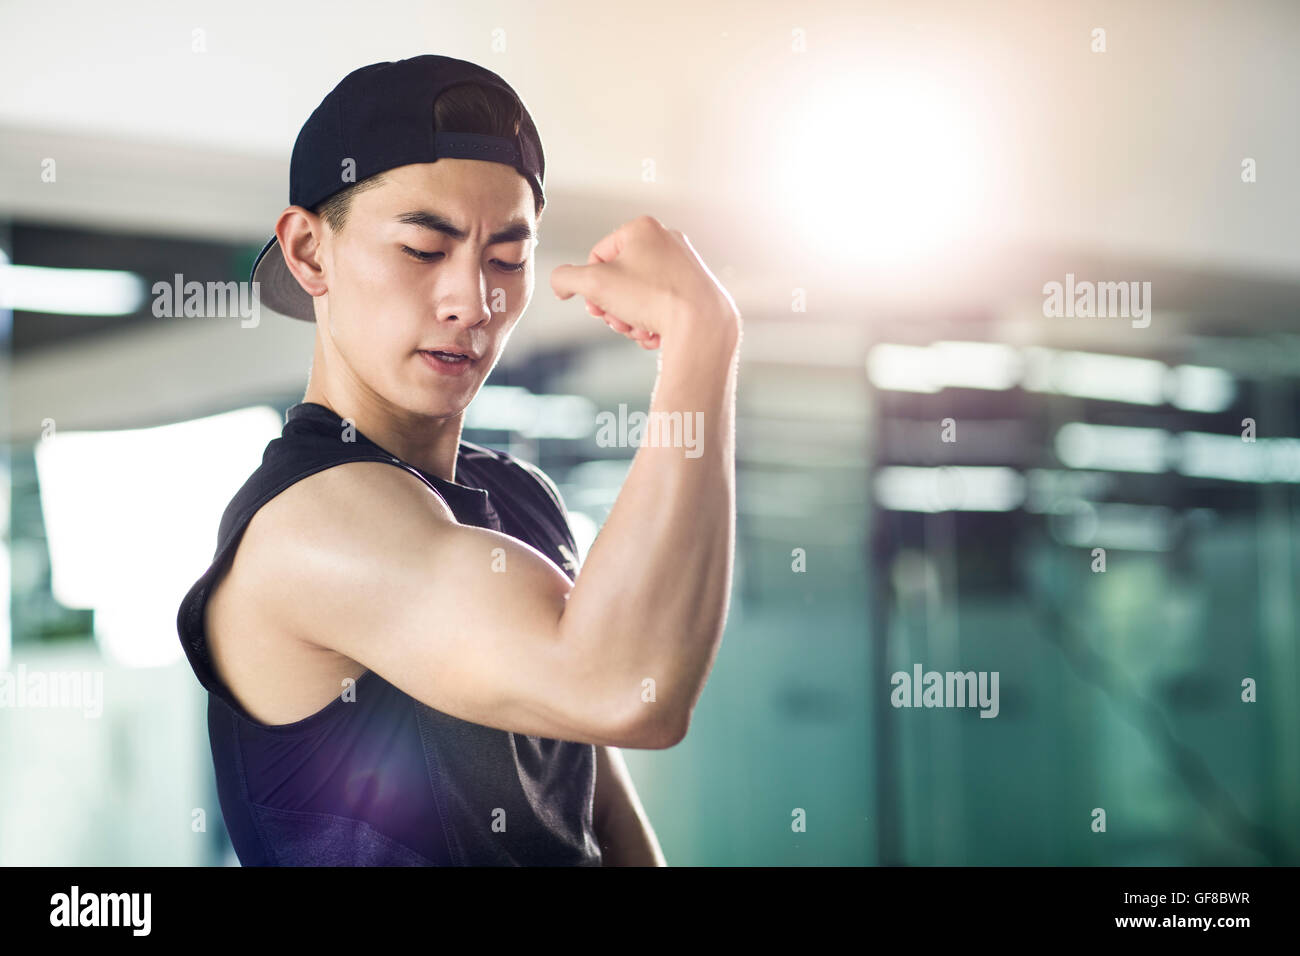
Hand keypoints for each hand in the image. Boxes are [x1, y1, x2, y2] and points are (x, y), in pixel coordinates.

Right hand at [550, 215, 739, 349]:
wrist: (702, 324)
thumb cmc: (652, 297)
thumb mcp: (594, 283)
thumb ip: (565, 278)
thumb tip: (560, 283)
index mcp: (643, 228)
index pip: (597, 256)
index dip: (590, 286)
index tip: (595, 306)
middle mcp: (668, 241)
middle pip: (620, 279)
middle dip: (613, 307)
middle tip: (617, 322)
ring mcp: (685, 266)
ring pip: (640, 297)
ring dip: (632, 319)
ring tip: (639, 330)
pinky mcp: (696, 290)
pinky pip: (662, 307)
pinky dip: (654, 324)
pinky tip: (657, 334)